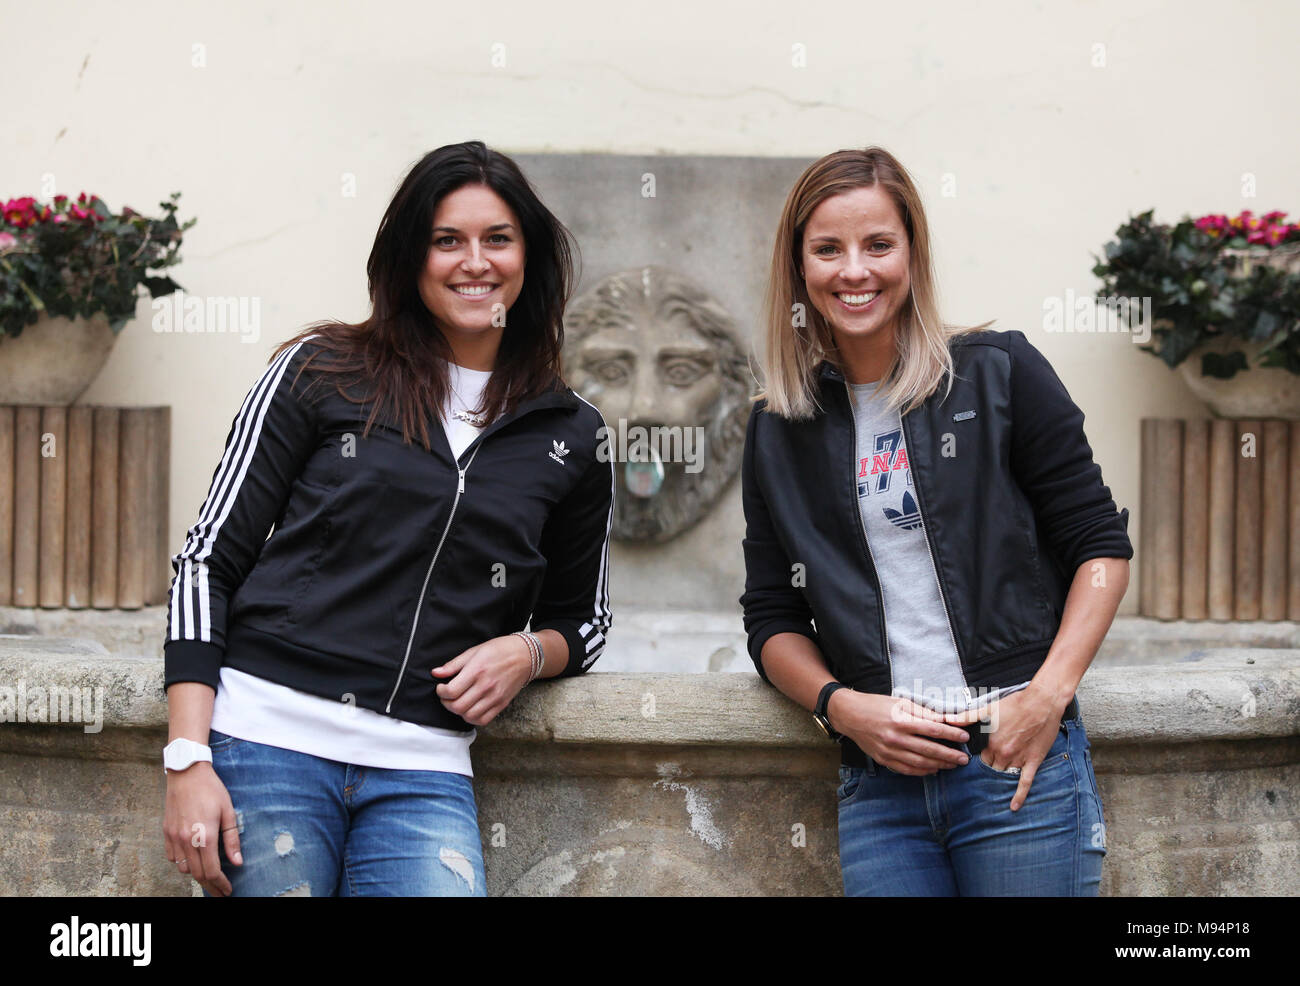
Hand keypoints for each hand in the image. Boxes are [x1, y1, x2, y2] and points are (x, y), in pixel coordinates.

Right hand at [163, 762, 241, 896]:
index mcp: (204, 836)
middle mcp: (186, 840)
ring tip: (209, 874)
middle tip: (220, 891)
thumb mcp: (228, 811)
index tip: (228, 890)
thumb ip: (232, 839)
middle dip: (210, 886)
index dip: (220, 884)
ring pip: (183, 868)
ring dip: (196, 874)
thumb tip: (237, 862)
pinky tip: (193, 859)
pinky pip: (173, 857)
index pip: (211, 871)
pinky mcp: (166, 832)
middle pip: (197, 874)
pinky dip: (183, 863)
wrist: (187, 773)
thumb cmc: (211, 789)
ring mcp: (174, 837)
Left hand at [432, 634, 532, 726]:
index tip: (441, 687)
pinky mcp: (502, 704)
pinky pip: (483, 720)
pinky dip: (472, 718)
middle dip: (446, 703)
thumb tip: (435, 673)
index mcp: (477, 670)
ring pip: (469, 716)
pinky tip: (470, 709)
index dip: (441, 692)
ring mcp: (495, 697)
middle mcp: (485, 686)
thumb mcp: (474, 651)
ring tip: (458, 702)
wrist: (525, 655)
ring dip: (459, 712)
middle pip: (458, 706)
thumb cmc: (499, 650)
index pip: (451, 691)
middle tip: (447, 696)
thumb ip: (453, 664)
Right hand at [828, 690, 970, 775]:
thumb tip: (946, 719)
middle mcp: (896, 738)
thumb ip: (923, 712)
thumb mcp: (900, 703)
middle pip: (929, 749)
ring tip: (953, 765)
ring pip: (920, 762)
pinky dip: (923, 771)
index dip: (951, 734)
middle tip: (964, 758)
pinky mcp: (884, 759)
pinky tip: (934, 769)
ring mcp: (889, 751)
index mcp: (901, 720)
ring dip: (939, 765)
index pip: (933, 730)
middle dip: (950, 755)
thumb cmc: (876, 705)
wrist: (849, 715)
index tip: (964, 737)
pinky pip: (907, 769)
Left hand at [944, 682, 1062, 810]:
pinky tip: (1013, 807)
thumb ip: (967, 717)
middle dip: (988, 770)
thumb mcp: (989, 709)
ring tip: (992, 790)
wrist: (1042, 702)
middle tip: (983, 776)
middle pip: (991, 769)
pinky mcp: (1033, 761)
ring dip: (999, 780)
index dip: (977, 760)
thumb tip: (947, 719)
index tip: (974, 763)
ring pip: (1004, 776)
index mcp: (991, 742)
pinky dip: (1019, 796)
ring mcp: (1019, 758)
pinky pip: (1025, 782)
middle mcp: (1004, 753)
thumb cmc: (1015, 703)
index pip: (979, 759)